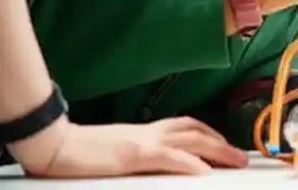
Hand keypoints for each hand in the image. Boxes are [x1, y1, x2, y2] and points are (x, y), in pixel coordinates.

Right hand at [9, 116, 246, 177]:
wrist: (55, 145)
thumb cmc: (80, 153)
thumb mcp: (117, 153)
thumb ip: (139, 158)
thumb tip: (154, 167)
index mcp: (144, 132)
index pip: (185, 127)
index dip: (209, 134)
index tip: (225, 144)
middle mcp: (149, 132)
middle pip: (196, 131)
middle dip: (222, 143)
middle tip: (241, 156)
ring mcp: (143, 141)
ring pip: (192, 140)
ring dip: (218, 149)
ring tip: (236, 161)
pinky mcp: (134, 154)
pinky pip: (170, 157)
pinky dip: (190, 162)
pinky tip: (204, 170)